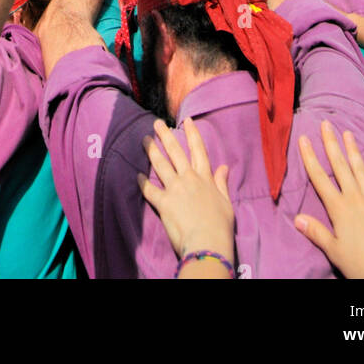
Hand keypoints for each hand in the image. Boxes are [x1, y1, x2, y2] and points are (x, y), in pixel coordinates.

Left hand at [138, 117, 234, 264]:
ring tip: (144, 140)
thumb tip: (224, 167)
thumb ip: (222, 184)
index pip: (198, 150)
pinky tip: (137, 175)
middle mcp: (189, 178)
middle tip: (157, 123)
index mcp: (205, 178)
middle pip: (175, 152)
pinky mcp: (163, 203)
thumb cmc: (220, 226)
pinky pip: (149, 190)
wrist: (207, 243)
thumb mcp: (226, 203)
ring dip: (151, 151)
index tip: (187, 120)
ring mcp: (175, 189)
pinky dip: (142, 182)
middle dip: (165, 135)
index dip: (192, 134)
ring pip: (160, 164)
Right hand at [294, 122, 363, 278]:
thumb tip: (296, 217)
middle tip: (327, 124)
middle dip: (332, 145)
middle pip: (342, 168)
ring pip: (363, 172)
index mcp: (339, 209)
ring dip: (355, 153)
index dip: (310, 158)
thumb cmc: (359, 264)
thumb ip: (316, 232)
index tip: (304, 138)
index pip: (320, 179)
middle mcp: (356, 200)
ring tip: (349, 134)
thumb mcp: (334, 251)